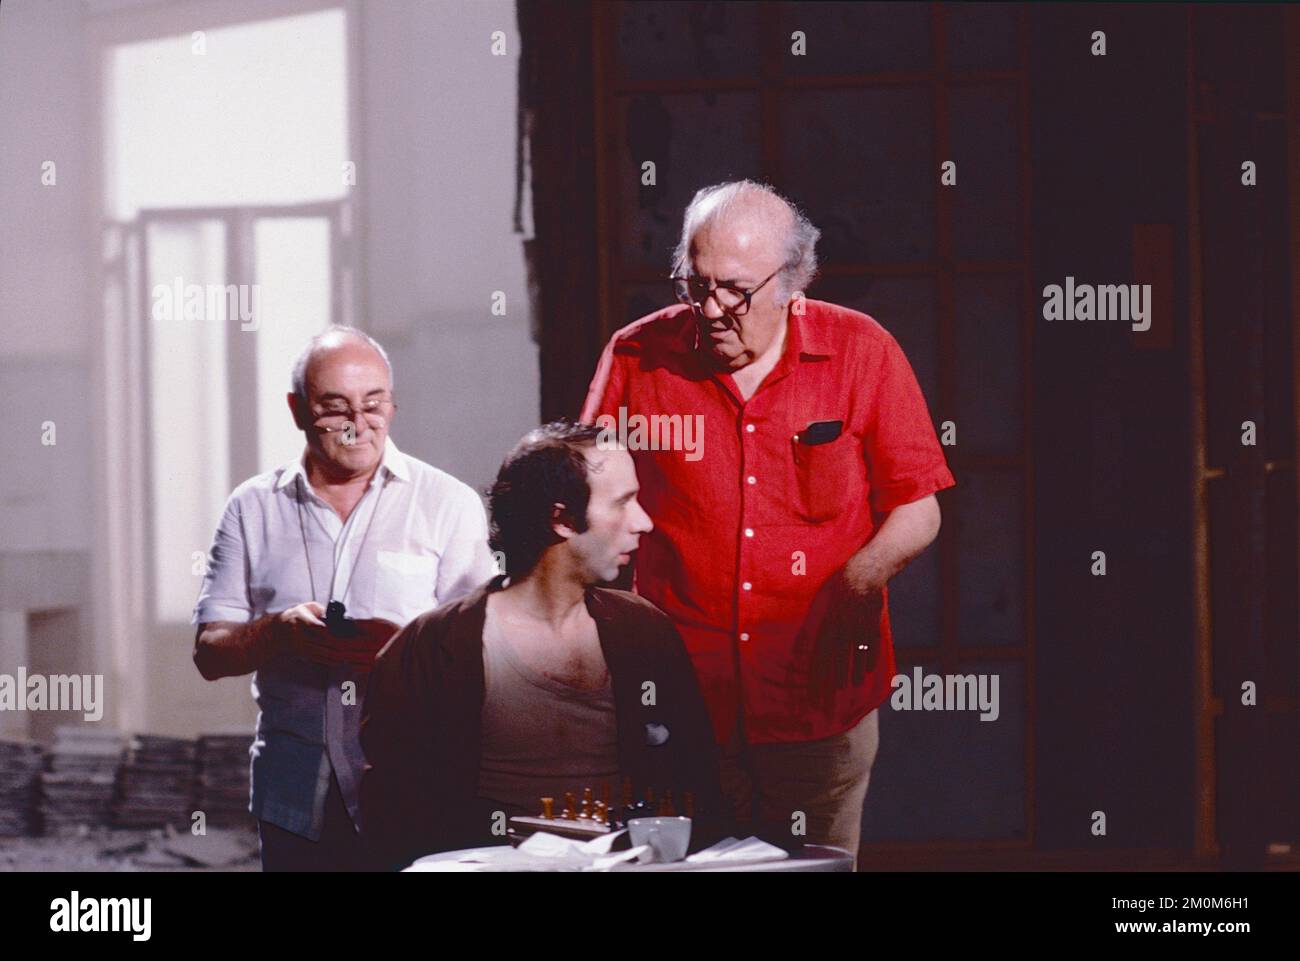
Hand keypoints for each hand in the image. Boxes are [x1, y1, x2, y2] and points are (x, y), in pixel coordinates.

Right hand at [271, 604, 397, 670]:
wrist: (276, 632)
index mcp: (302, 622)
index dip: (340, 635)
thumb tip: (335, 615)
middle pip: (330, 646)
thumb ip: (320, 610)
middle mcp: (303, 638)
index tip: (355, 635)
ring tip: (364, 658)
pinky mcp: (309, 657)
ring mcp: (306, 650)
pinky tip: (354, 663)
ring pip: (330, 657)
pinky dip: (341, 663)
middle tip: (367, 648)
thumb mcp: (307, 607)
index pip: (323, 630)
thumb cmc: (296, 616)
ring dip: (348, 658)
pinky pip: (327, 662)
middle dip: (350, 648)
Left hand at [802, 570, 884, 711]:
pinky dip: (870, 656)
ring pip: (854, 653)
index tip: (813, 690)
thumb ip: (819, 626)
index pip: (819, 656)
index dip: (816, 674)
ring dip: (852, 670)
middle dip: (832, 679)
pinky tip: (869, 670)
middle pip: (835, 658)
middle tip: (832, 694)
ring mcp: (857, 626)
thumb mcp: (823, 605)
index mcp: (826, 625)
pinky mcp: (872, 622)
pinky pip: (871, 643)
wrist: (863, 572)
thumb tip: (806, 645)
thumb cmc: (839, 588)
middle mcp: (840, 628)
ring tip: (851, 685)